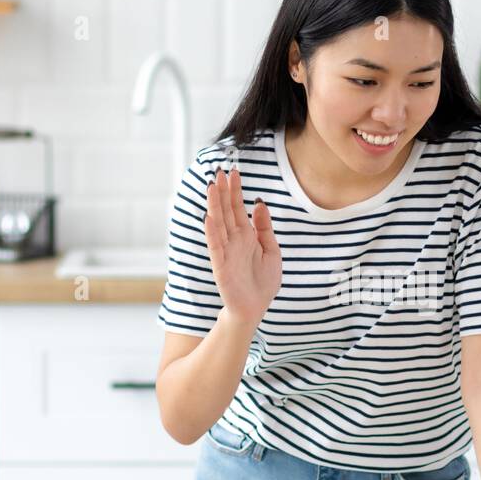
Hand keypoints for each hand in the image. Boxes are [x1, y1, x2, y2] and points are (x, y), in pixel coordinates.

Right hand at [204, 165, 281, 325]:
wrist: (255, 308)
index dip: (236, 190)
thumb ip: (264, 228)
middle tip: (220, 171)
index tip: (234, 171)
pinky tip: (208, 216)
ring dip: (214, 205)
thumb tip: (258, 203)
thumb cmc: (263, 282)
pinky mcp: (221, 266)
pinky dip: (212, 231)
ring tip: (211, 186)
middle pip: (227, 211)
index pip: (238, 208)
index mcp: (246, 236)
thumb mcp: (272, 250)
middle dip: (223, 191)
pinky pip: (215, 246)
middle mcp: (234, 240)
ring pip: (219, 224)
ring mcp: (226, 252)